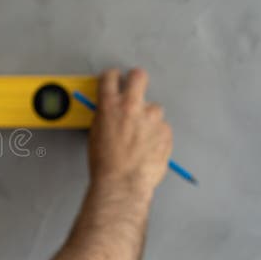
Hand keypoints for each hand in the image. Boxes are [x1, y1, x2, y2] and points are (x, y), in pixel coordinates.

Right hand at [88, 68, 172, 195]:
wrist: (122, 182)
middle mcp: (132, 107)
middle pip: (138, 76)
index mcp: (110, 106)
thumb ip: (104, 117)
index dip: (112, 77)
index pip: (110, 77)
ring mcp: (151, 118)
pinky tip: (147, 146)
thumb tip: (109, 111)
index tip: (114, 79)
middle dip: (135, 79)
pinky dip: (157, 134)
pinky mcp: (165, 131)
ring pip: (154, 107)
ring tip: (140, 135)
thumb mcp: (95, 134)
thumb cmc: (105, 164)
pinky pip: (162, 127)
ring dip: (148, 116)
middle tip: (134, 87)